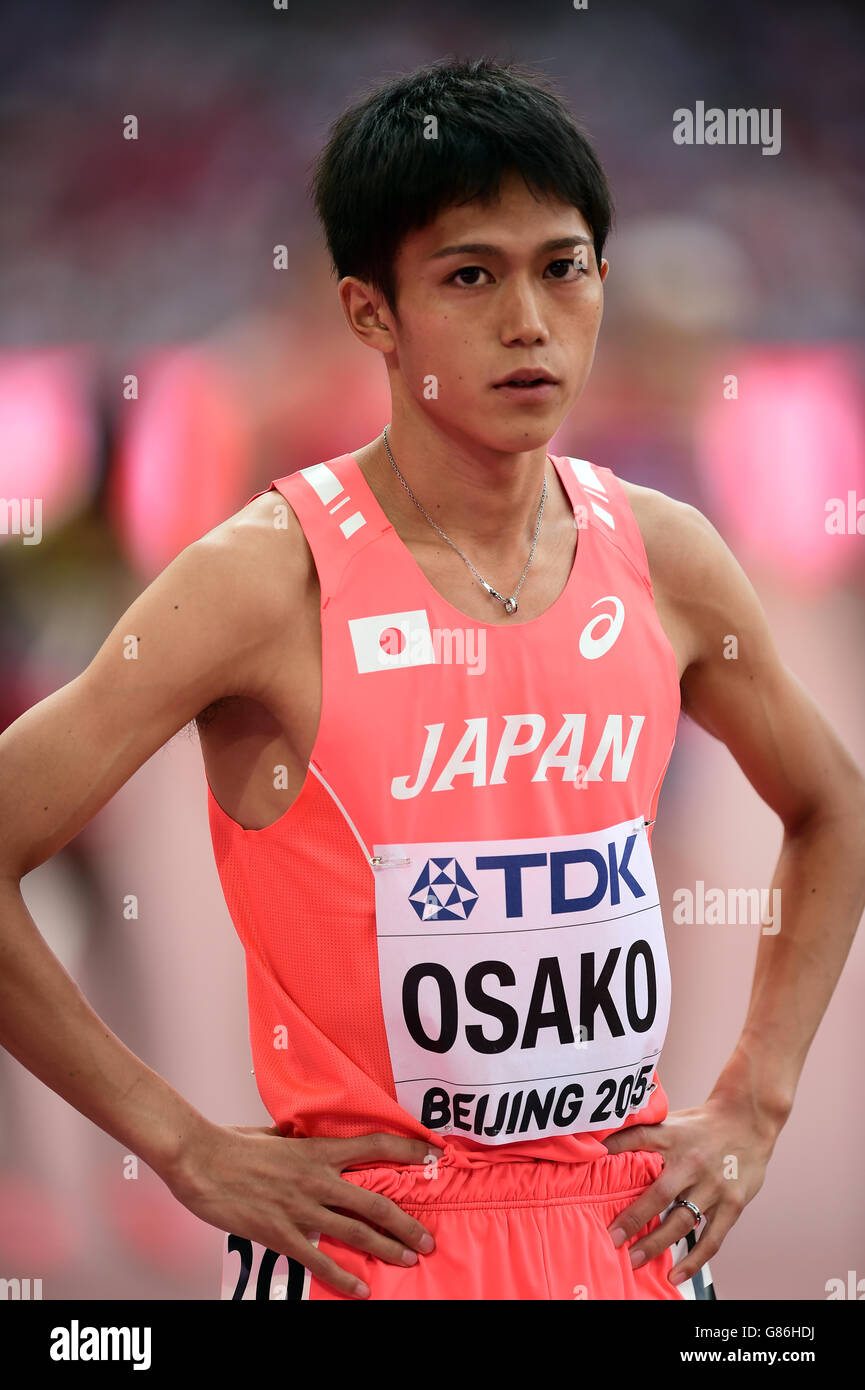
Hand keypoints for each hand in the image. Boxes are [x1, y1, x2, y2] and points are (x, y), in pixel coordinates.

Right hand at [164, 1121, 443, 1298]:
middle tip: (428, 1238)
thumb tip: (301, 1133)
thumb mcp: (272, 1133)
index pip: (375, 1145)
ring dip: (387, 1249)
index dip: (409, 1148)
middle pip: (375, 1203)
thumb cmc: (232, 1143)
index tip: (434, 1153)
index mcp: (317, 1149)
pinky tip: (362, 1290)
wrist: (199, 1158)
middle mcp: (317, 1178)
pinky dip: (343, 1278)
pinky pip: (319, 1260)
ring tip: (410, 1259)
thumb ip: (295, 1138)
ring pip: (356, 1233)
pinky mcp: (280, 1233)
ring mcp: (300, 1207)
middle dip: (406, 1223)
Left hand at [601, 1095, 780, 1288]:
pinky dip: (694, 1260)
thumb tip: (602, 1144)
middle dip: (633, 1219)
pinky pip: (711, 1238)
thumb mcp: (671, 1121)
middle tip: (611, 1239)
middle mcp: (692, 1163)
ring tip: (634, 1261)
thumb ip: (642, 1134)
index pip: (637, 1139)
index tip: (589, 1170)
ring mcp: (713, 1186)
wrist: (748, 1120)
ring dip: (656, 1244)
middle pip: (659, 1194)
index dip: (614, 1150)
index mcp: (672, 1137)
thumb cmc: (702, 1124)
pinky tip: (676, 1274)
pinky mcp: (732, 1205)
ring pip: (682, 1221)